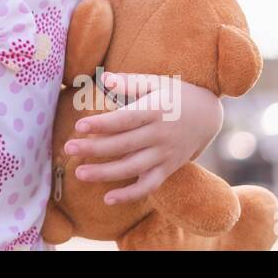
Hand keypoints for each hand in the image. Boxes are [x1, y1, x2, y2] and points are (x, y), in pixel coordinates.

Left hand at [63, 71, 223, 205]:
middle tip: (68, 149)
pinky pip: (149, 186)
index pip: (126, 119)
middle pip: (124, 145)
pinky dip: (130, 195)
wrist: (209, 116)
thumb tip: (104, 78)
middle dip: (94, 149)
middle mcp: (160, 135)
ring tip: (79, 174)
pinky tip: (108, 198)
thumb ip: (131, 82)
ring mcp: (165, 155)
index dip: (103, 124)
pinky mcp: (168, 169)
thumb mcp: (157, 82)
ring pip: (133, 168)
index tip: (80, 126)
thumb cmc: (176, 95)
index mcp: (156, 110)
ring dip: (105, 173)